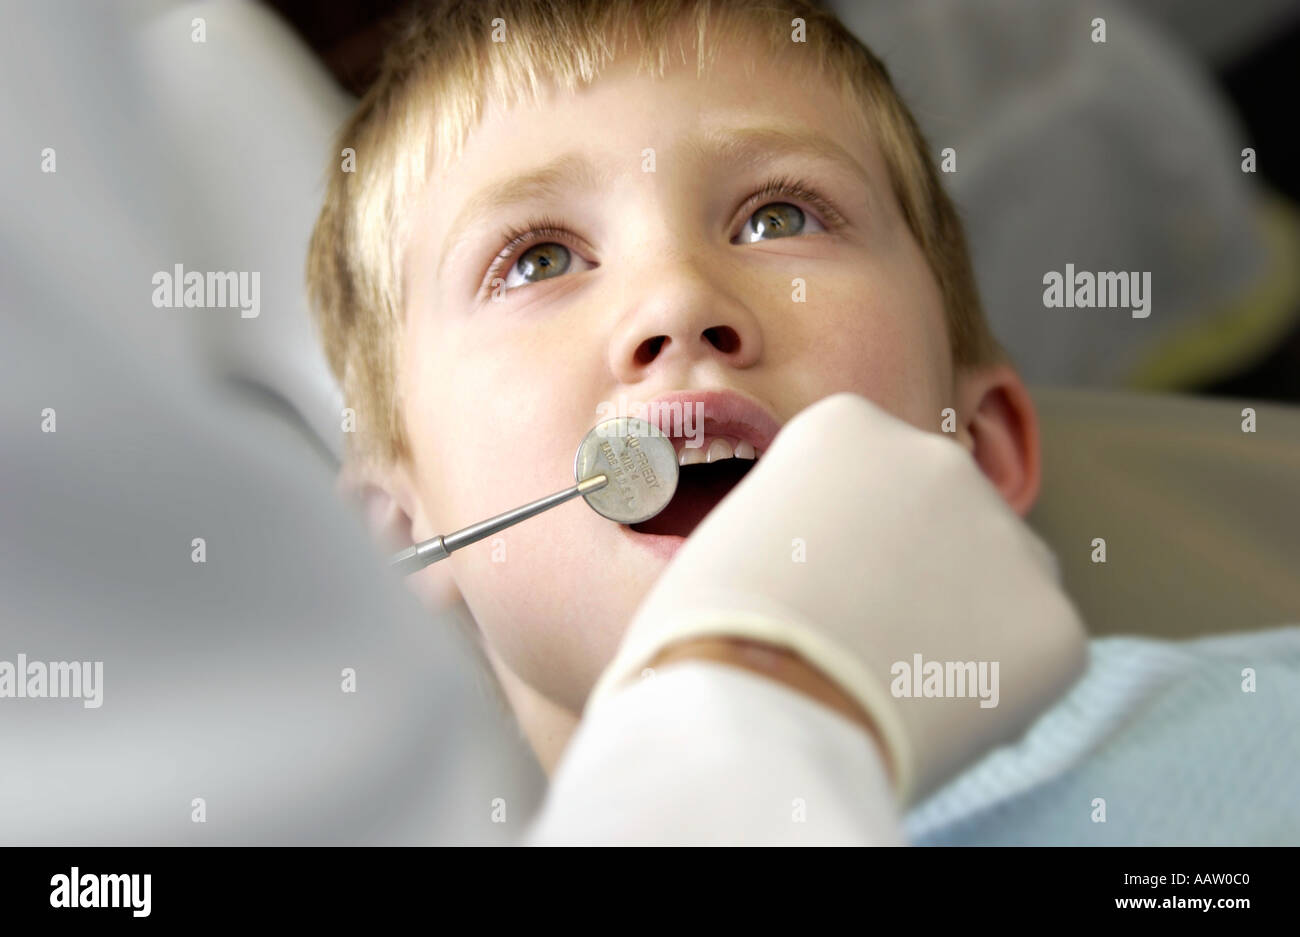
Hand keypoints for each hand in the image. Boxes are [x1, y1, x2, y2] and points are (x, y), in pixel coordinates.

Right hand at [587, 392, 1087, 805]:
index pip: (868, 476)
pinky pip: (1032, 653)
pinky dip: (997, 688)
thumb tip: (827, 557)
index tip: (817, 591)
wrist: (760, 711)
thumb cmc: (711, 633)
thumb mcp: (734, 535)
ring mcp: (1006, 534)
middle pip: (941, 516)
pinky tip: (932, 714)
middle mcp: (938, 457)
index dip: (846, 541)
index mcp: (849, 425)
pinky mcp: (1054, 621)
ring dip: (963, 620)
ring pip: (997, 579)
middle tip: (865, 641)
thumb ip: (800, 520)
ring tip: (896, 684)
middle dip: (917, 571)